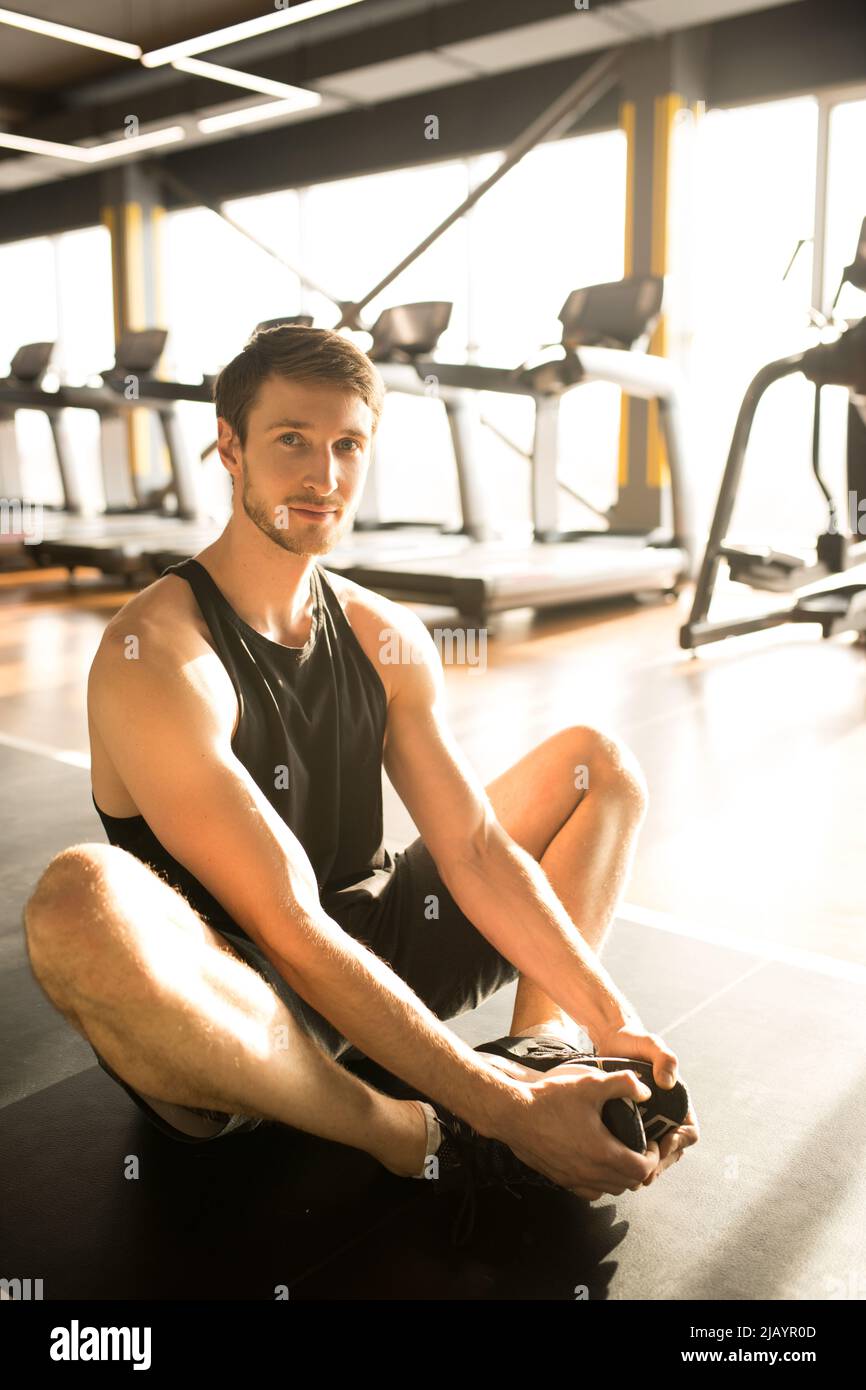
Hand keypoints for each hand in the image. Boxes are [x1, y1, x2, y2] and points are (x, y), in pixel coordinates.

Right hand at [496, 1063, 658, 1197]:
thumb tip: (645, 1090)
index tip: (652, 1144)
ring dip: (621, 1177)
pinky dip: (600, 1183)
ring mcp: (573, 1179)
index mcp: (603, 1153)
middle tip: (641, 1148)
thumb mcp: (590, 1084)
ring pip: (610, 1190)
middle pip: (629, 1184)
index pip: (642, 1170)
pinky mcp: (560, 1179)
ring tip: (622, 1155)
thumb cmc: (550, 1100)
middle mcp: (590, 1173)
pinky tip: (596, 1163)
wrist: (513, 1114)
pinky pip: (590, 1192)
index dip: (653, 1158)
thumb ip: (622, 1084)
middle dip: (640, 1167)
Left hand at [591, 1015, 699, 1179]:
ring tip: (630, 1178)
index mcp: (678, 1102)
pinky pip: (635, 1149)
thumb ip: (664, 1057)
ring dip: (645, 1169)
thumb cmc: (636, 1041)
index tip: (663, 1146)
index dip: (679, 1143)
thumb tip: (668, 1082)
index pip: (689, 1132)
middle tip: (643, 1176)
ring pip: (654, 1156)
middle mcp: (666, 1116)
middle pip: (672, 1152)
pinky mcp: (630, 1125)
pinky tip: (615, 1166)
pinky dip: (629, 1160)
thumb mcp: (651, 1043)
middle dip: (660, 1165)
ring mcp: (649, 1123)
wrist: (611, 1041)